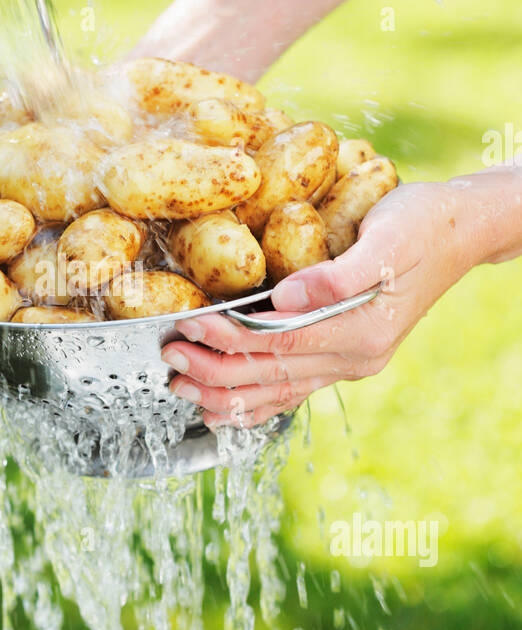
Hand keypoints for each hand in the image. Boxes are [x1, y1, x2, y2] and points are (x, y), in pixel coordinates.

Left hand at [160, 181, 473, 427]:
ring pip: (279, 392)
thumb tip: (284, 298)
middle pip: (271, 376)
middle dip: (214, 371)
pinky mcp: (347, 356)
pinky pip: (294, 389)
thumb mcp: (387, 238)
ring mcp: (352, 363)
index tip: (187, 324)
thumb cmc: (423, 222)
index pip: (278, 344)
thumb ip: (336, 275)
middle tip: (167, 358)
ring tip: (181, 388)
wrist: (461, 230)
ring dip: (226, 393)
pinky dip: (256, 402)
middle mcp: (356, 358)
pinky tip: (224, 407)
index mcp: (363, 332)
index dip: (228, 338)